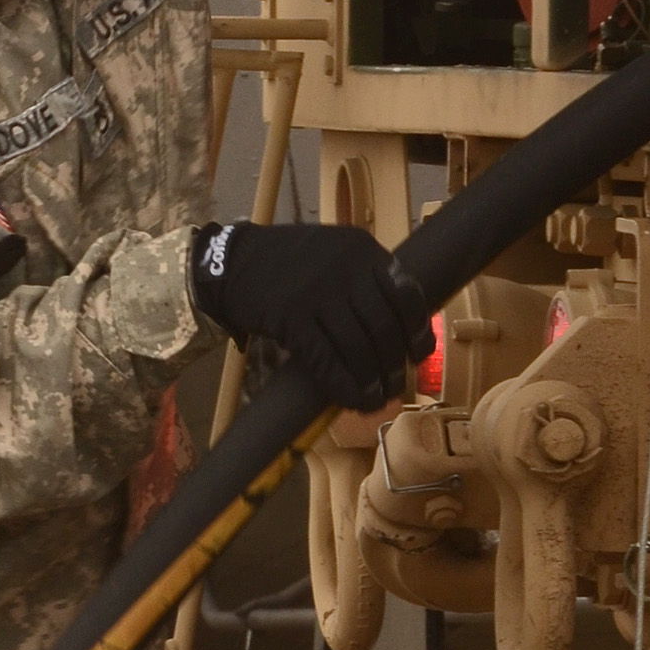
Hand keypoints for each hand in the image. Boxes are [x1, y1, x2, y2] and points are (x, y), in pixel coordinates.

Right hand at [189, 220, 433, 411]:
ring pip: (359, 347)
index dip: (418, 331)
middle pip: (384, 326)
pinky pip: (327, 360)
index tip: (419, 355)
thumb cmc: (288, 263)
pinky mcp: (291, 317)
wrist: (231, 262)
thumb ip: (365, 278)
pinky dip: (343, 385)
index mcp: (363, 249)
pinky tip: (352, 400)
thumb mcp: (334, 253)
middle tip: (396, 385)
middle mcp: (346, 268)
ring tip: (377, 399)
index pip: (406, 294)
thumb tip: (401, 327)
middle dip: (394, 363)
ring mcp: (318, 292)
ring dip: (373, 381)